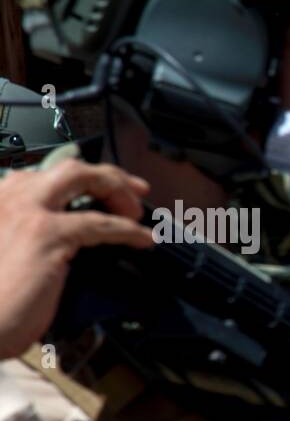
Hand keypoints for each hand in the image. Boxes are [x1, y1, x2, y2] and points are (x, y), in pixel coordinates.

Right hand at [0, 160, 152, 359]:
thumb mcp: (12, 252)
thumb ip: (36, 235)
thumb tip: (76, 236)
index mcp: (0, 200)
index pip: (46, 174)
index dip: (82, 178)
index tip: (105, 190)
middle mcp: (9, 196)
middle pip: (69, 168)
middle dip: (108, 175)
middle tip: (136, 192)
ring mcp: (26, 211)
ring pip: (84, 179)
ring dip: (119, 192)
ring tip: (138, 216)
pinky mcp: (45, 235)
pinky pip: (100, 223)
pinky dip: (129, 230)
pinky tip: (144, 239)